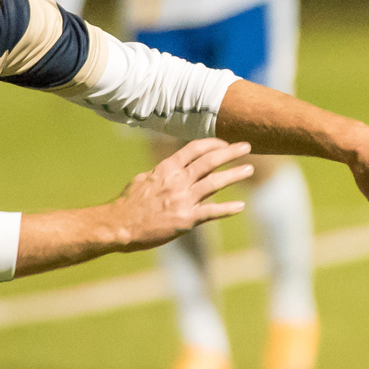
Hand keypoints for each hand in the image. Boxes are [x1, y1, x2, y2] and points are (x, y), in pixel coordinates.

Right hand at [111, 138, 250, 250]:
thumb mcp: (143, 179)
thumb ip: (161, 172)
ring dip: (235, 174)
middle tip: (246, 147)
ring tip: (249, 169)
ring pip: (215, 182)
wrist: (119, 225)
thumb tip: (169, 168)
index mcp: (167, 168)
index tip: (224, 143)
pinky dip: (227, 209)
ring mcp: (183, 199)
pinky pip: (212, 212)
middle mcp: (177, 180)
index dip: (213, 143)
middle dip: (230, 152)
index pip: (194, 149)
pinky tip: (240, 206)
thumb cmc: (128, 203)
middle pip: (209, 160)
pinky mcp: (186, 219)